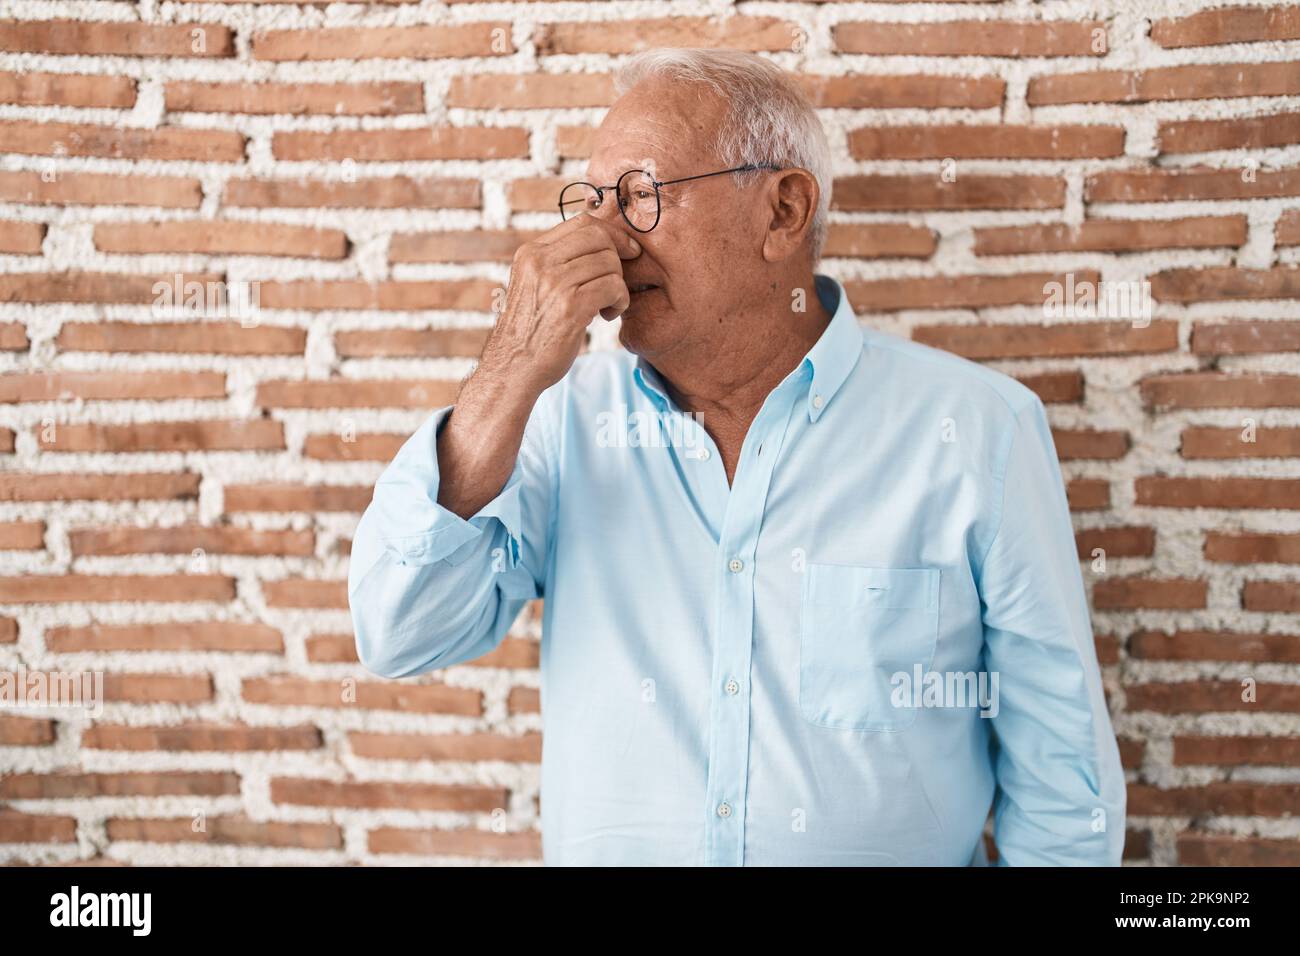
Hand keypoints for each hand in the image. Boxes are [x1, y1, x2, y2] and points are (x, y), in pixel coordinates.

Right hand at [480, 214, 640, 392]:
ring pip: (609, 263)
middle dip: (618, 258)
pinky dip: (620, 301)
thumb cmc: (531, 329)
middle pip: (599, 238)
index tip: (626, 250)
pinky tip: (608, 315)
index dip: (612, 233)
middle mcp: (540, 261)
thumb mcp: (535, 284)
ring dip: (619, 286)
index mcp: (531, 252)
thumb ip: (559, 262)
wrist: (513, 367)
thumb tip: (603, 241)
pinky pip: (613, 287)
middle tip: (617, 282)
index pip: (582, 223)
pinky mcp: (570, 306)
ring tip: (608, 305)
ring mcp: (554, 283)